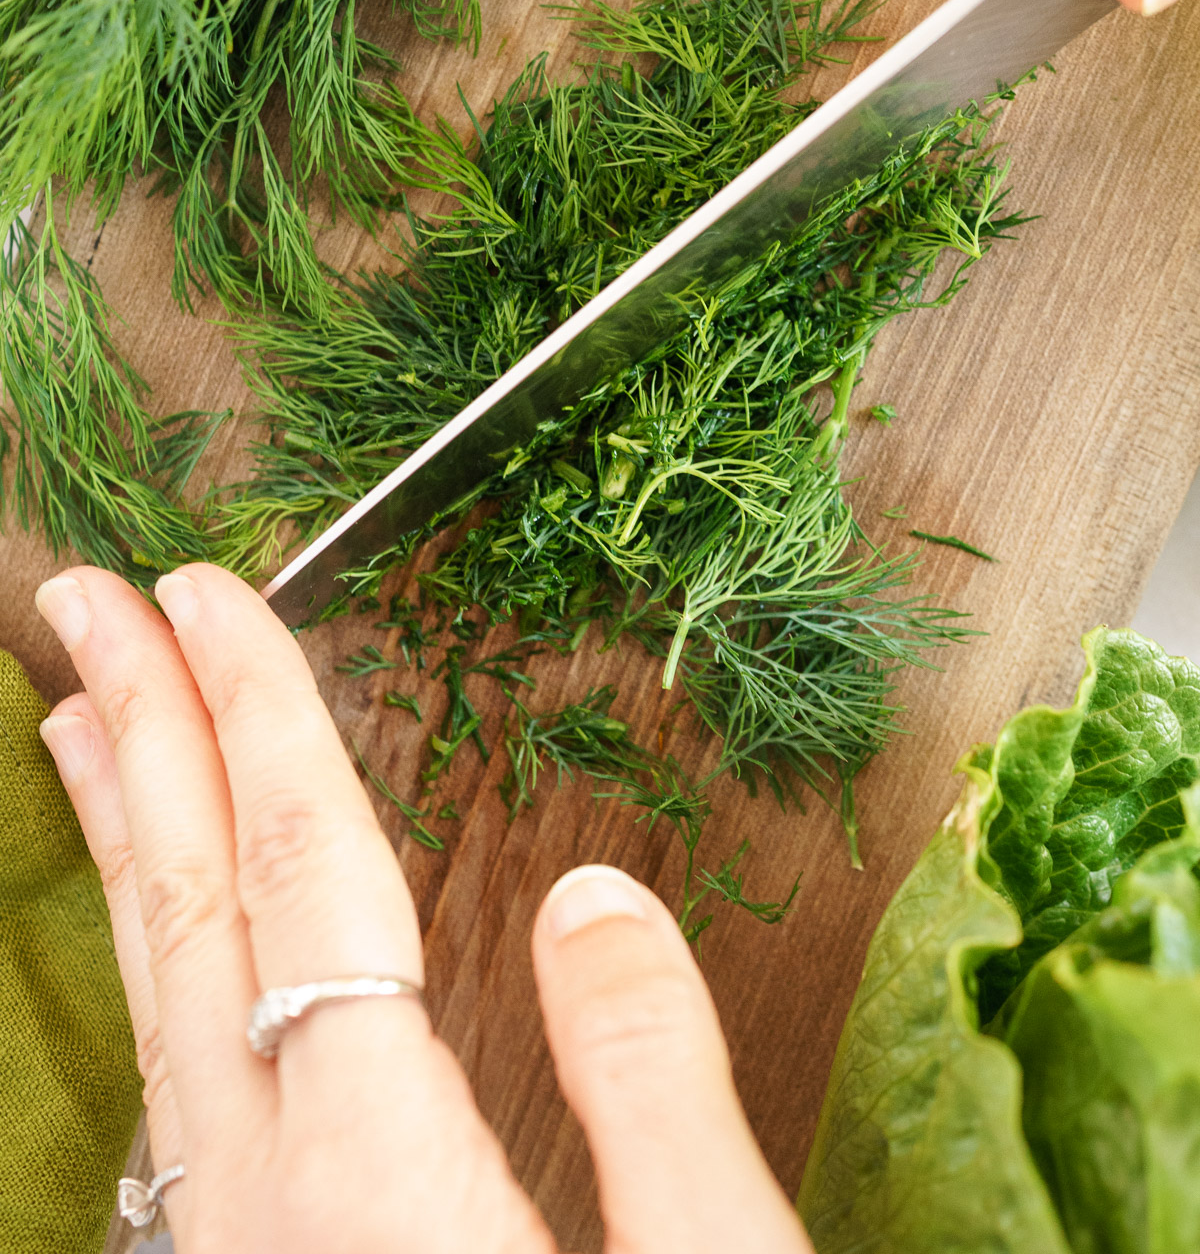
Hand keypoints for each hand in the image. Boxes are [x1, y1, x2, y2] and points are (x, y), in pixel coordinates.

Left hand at [34, 562, 810, 1253]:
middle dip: (141, 740)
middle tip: (85, 605)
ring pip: (160, 1000)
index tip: (203, 593)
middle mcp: (269, 1202)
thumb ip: (649, 1086)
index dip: (260, 718)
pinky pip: (179, 1082)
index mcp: (382, 1174)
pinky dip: (162, 960)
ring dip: (130, 839)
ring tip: (86, 725)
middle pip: (190, 919)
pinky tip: (170, 936)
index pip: (309, 880)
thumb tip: (595, 895)